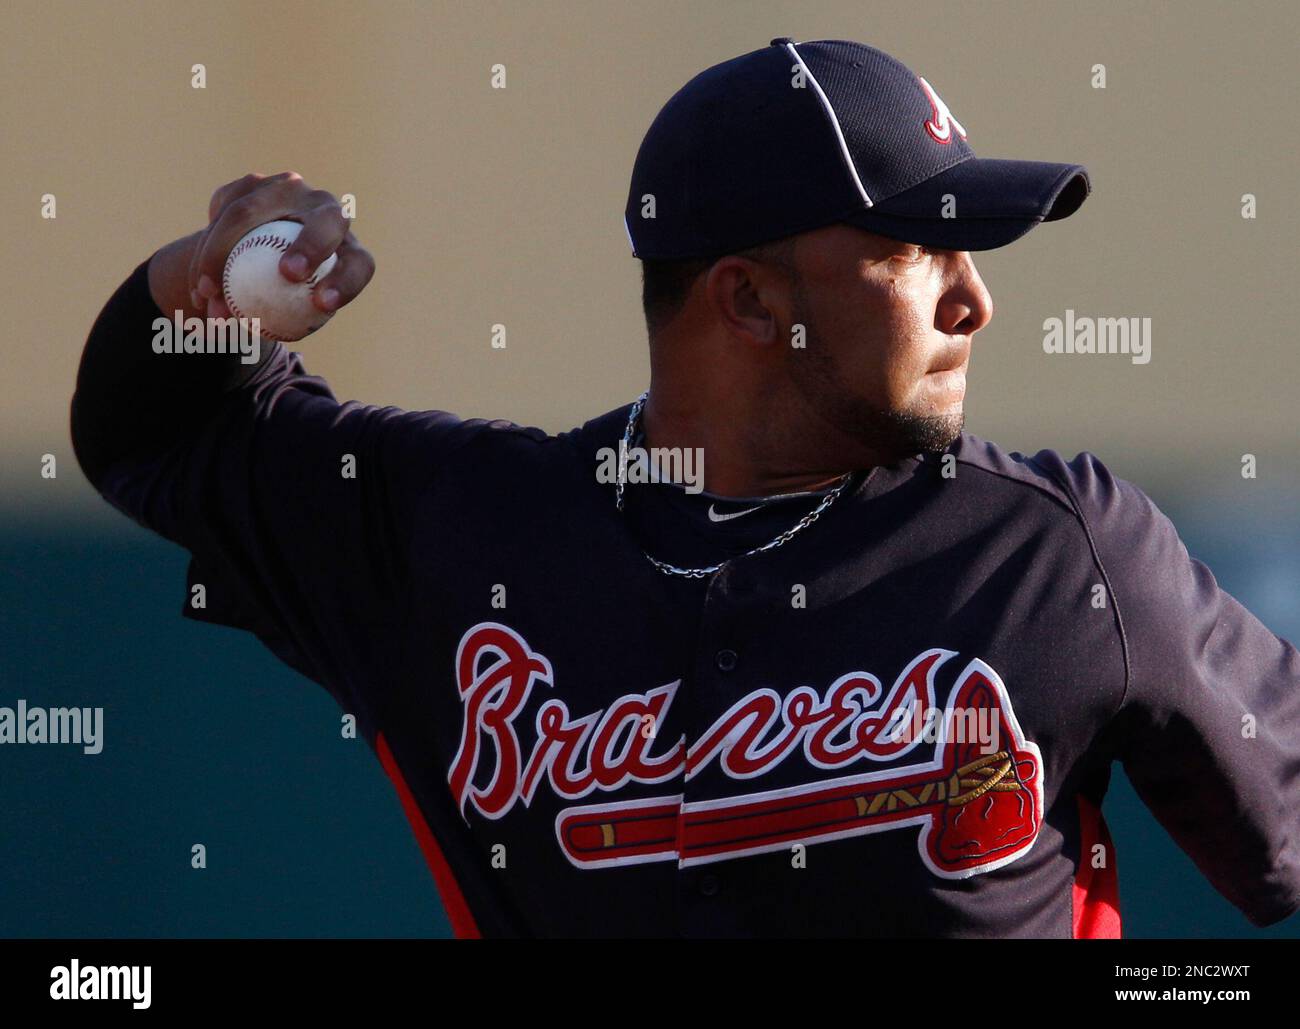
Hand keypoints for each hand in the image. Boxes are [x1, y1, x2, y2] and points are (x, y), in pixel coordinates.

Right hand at [186, 172, 374, 319]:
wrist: (251, 263)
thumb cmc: (277, 301)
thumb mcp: (287, 317)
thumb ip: (282, 322)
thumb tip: (263, 333)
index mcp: (348, 249)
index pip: (358, 264)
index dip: (346, 282)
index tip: (322, 304)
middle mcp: (325, 209)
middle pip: (327, 221)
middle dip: (311, 245)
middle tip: (288, 275)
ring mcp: (288, 189)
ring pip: (249, 213)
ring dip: (223, 255)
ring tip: (209, 297)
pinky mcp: (249, 185)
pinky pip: (222, 212)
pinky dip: (206, 250)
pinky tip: (198, 288)